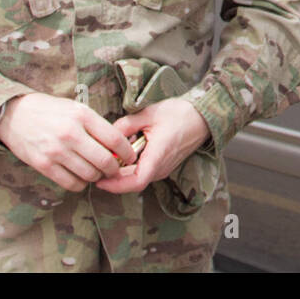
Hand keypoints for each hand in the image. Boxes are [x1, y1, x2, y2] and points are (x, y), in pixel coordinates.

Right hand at [0, 93, 135, 192]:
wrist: (15, 115)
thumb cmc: (51, 111)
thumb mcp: (76, 109)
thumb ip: (96, 126)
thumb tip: (118, 147)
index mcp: (82, 115)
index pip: (114, 139)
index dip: (127, 152)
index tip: (130, 157)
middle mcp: (70, 133)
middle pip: (104, 161)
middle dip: (114, 169)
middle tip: (115, 169)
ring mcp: (56, 151)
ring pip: (89, 174)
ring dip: (97, 177)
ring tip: (97, 172)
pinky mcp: (44, 165)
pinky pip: (71, 183)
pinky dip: (80, 183)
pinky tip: (80, 176)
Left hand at [95, 98, 210, 194]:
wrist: (202, 117)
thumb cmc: (179, 114)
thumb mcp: (149, 114)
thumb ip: (125, 125)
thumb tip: (106, 136)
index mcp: (158, 156)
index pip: (135, 182)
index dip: (115, 185)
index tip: (99, 180)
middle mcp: (161, 167)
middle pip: (132, 183)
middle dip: (113, 177)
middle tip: (97, 164)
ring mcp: (163, 168)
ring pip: (137, 178)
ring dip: (122, 171)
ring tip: (111, 154)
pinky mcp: (163, 165)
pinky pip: (144, 172)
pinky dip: (131, 166)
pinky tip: (125, 151)